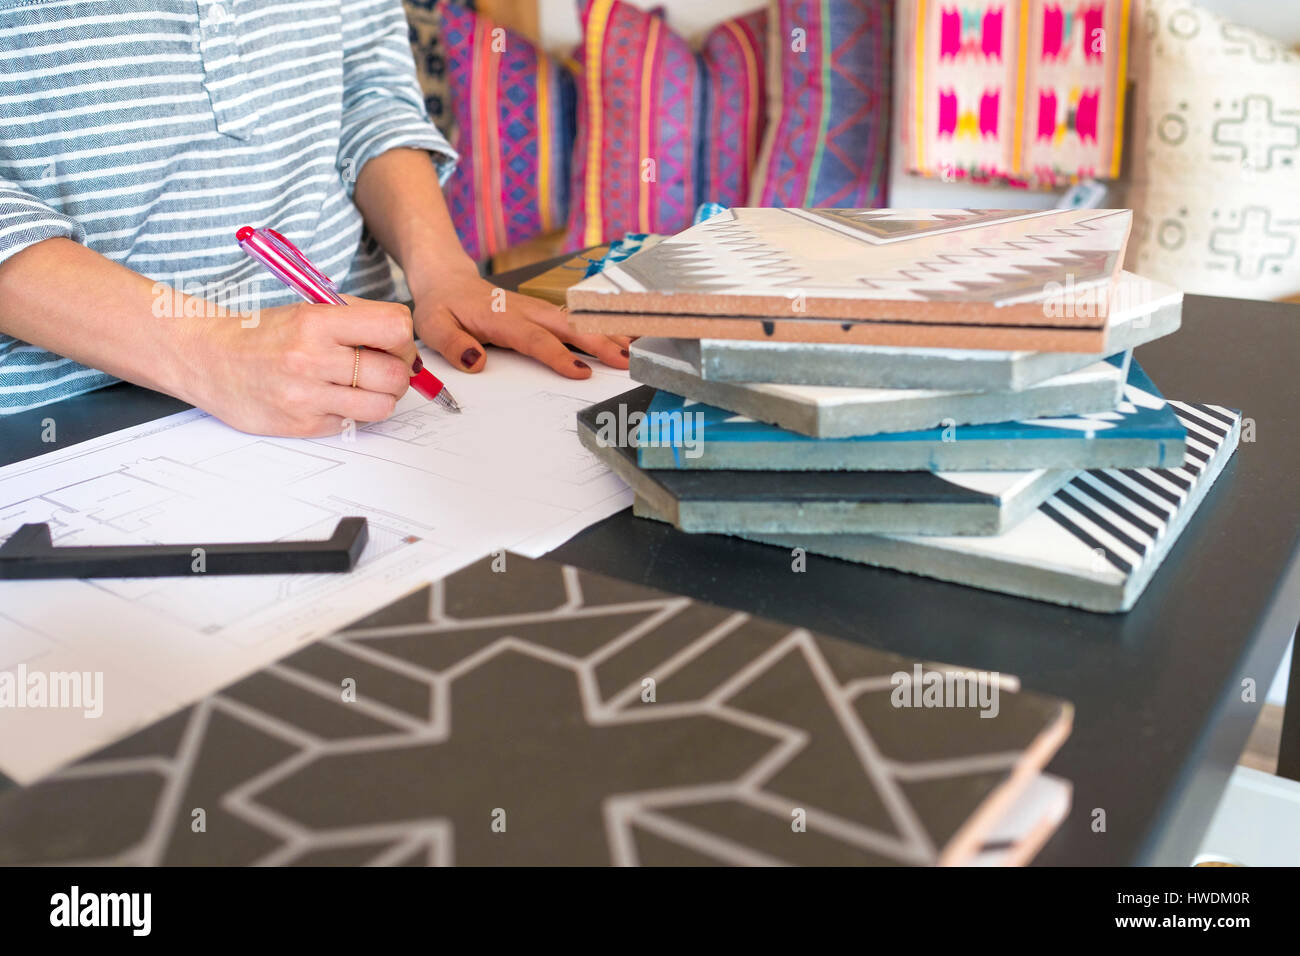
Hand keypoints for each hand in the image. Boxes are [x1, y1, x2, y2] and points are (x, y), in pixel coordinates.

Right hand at [182, 297, 417, 436]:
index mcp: (317, 321)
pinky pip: (353, 423)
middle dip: (399, 372)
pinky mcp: (302, 425)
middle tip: (385, 369)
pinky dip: (353, 412)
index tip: (394, 343)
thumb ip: (357, 321)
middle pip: (395, 373)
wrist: (209, 359)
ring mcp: (306, 396)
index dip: (403, 338)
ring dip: (382, 397)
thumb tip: (405, 342)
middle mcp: (312, 358)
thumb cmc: (264, 334)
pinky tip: (335, 398)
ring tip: (365, 387)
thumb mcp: (309, 310)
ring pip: (382, 405)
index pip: (394, 328)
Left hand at [410, 268, 629, 377]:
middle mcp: (524, 310)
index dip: (558, 355)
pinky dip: (597, 328)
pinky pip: (573, 320)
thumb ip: (454, 344)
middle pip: (567, 326)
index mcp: (500, 316)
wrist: (448, 282)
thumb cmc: (442, 307)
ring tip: (631, 352)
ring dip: (604, 334)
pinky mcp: (542, 312)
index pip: (534, 338)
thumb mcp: (433, 326)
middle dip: (598, 342)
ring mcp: (536, 309)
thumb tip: (477, 363)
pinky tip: (618, 338)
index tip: (580, 371)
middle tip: (624, 361)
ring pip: (575, 321)